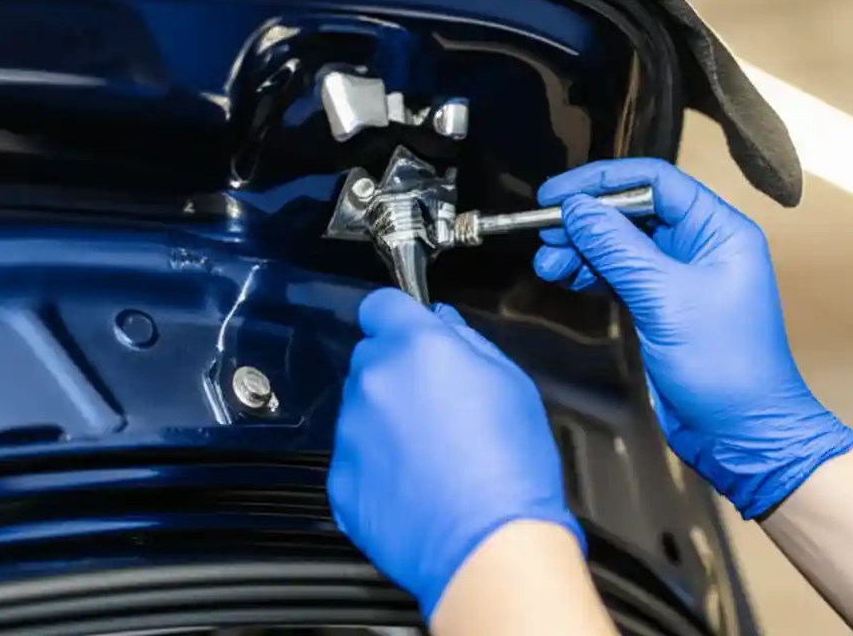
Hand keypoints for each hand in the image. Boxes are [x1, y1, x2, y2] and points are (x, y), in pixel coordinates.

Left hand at [328, 288, 583, 616]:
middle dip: (398, 373)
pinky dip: (376, 467)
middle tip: (439, 406)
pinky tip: (415, 486)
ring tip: (433, 455)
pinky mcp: (340, 481)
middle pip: (371, 358)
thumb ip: (468, 342)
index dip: (399, 318)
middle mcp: (373, 382)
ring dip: (386, 421)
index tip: (413, 335)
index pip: (380, 305)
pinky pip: (353, 459)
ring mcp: (350, 433)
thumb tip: (443, 323)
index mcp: (416, 347)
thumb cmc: (512, 468)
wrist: (491, 546)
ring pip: (361, 409)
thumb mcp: (511, 383)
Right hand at [533, 158, 852, 517]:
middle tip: (545, 232)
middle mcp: (700, 246)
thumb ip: (618, 249)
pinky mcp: (660, 306)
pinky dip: (589, 273)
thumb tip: (577, 209)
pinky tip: (564, 275)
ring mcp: (679, 276)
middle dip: (585, 219)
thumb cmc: (727, 369)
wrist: (741, 435)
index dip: (602, 182)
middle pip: (632, 211)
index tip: (556, 193)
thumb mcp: (666, 299)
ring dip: (581, 249)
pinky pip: (618, 274)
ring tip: (548, 263)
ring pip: (619, 244)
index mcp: (718, 231)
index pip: (655, 182)